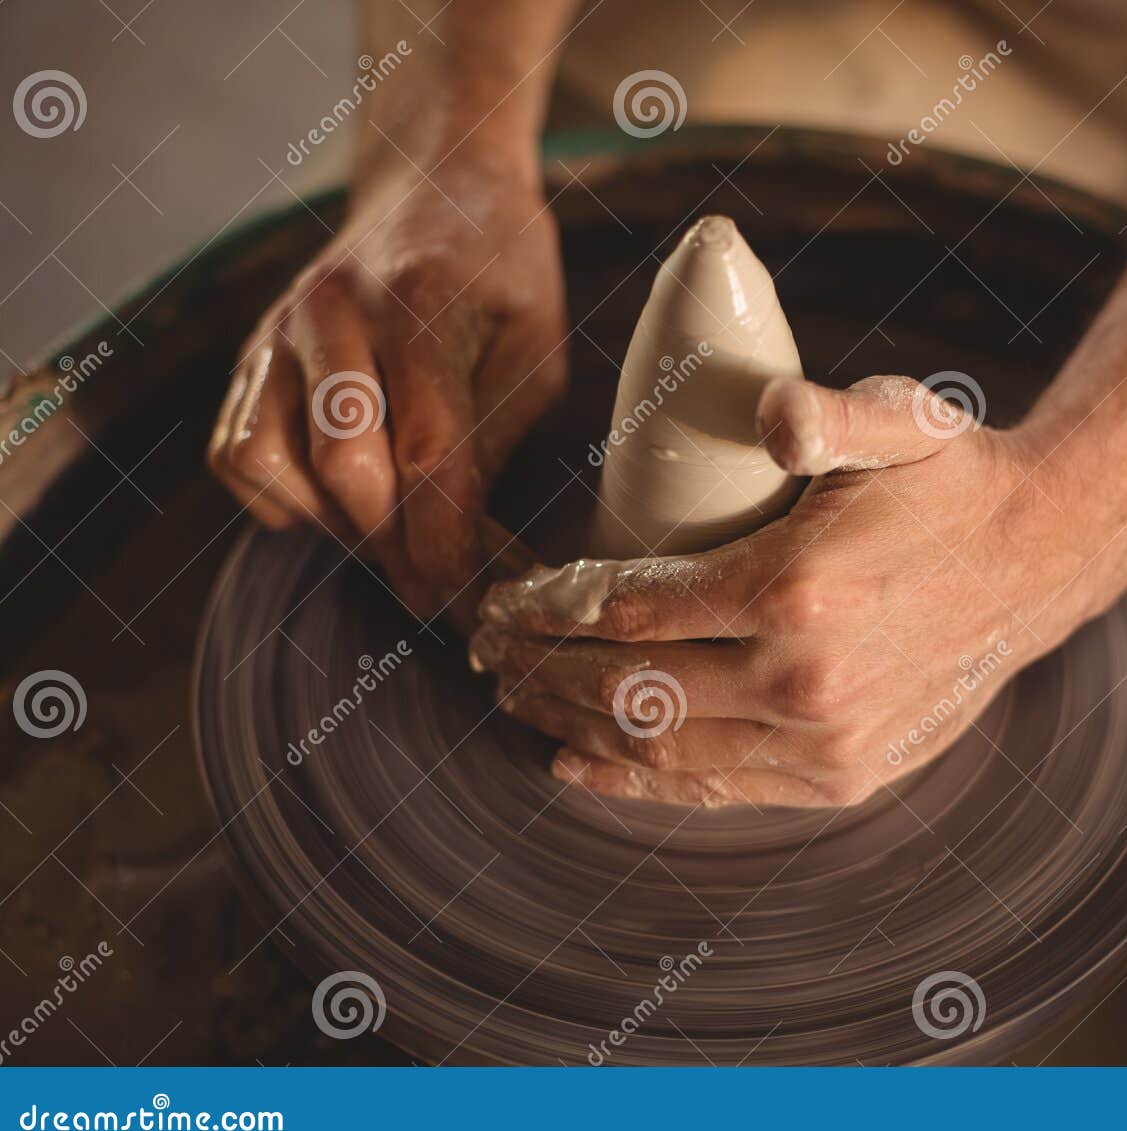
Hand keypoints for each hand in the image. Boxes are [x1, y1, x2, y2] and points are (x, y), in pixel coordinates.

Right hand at [207, 149, 567, 620]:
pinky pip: (237, 454)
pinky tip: (340, 497)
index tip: (467, 601)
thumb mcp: (534, 347)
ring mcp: (278, 328)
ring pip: (271, 464)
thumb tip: (474, 550)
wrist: (434, 179)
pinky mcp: (251, 352)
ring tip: (390, 530)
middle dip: (395, 544)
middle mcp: (331, 309)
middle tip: (439, 581)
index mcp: (419, 300)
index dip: (446, 542)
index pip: (427, 450)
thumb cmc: (500, 269)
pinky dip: (282, 499)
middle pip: (344, 467)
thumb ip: (496, 439)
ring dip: (333, 523)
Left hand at [470, 375, 1126, 807]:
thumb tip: (770, 417)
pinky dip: (633, 782)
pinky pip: (713, 790)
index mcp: (800, 588)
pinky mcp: (840, 777)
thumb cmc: (952, 481)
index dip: (549, 607)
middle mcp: (805, 680)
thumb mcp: (901, 421)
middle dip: (540, 668)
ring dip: (570, 724)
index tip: (504, 598)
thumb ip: (828, 414)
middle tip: (487, 649)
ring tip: (514, 698)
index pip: (630, 609)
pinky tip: (576, 762)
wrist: (1037, 561)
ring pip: (659, 749)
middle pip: (627, 688)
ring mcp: (824, 741)